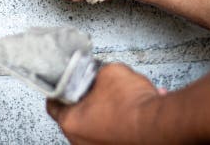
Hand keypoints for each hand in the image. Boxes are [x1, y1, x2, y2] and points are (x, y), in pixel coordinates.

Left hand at [47, 63, 165, 144]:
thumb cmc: (132, 105)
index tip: (64, 84)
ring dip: (107, 110)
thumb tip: (98, 72)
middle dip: (87, 99)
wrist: (157, 123)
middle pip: (77, 114)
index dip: (60, 89)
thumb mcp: (108, 71)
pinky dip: (124, 119)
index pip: (53, 104)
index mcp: (70, 122)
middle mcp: (81, 141)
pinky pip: (115, 130)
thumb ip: (95, 72)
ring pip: (98, 123)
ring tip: (123, 97)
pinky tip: (136, 108)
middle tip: (97, 88)